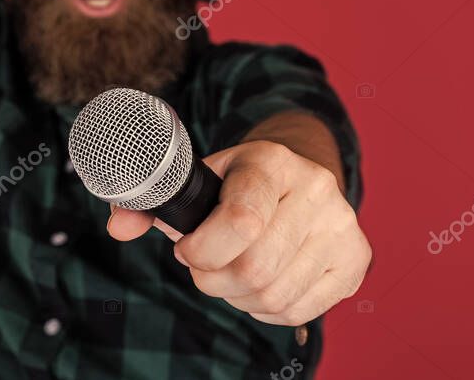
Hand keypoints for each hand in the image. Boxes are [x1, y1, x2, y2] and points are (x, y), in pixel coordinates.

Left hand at [107, 140, 371, 324]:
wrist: (302, 175)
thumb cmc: (240, 182)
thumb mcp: (201, 177)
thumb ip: (154, 201)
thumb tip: (118, 226)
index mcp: (272, 163)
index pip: (242, 221)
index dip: (203, 249)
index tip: (187, 249)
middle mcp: (316, 191)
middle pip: (255, 269)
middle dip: (214, 278)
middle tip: (204, 266)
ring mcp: (341, 227)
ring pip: (274, 295)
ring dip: (238, 296)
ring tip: (231, 272)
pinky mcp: (354, 260)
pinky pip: (298, 310)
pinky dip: (266, 308)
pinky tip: (260, 282)